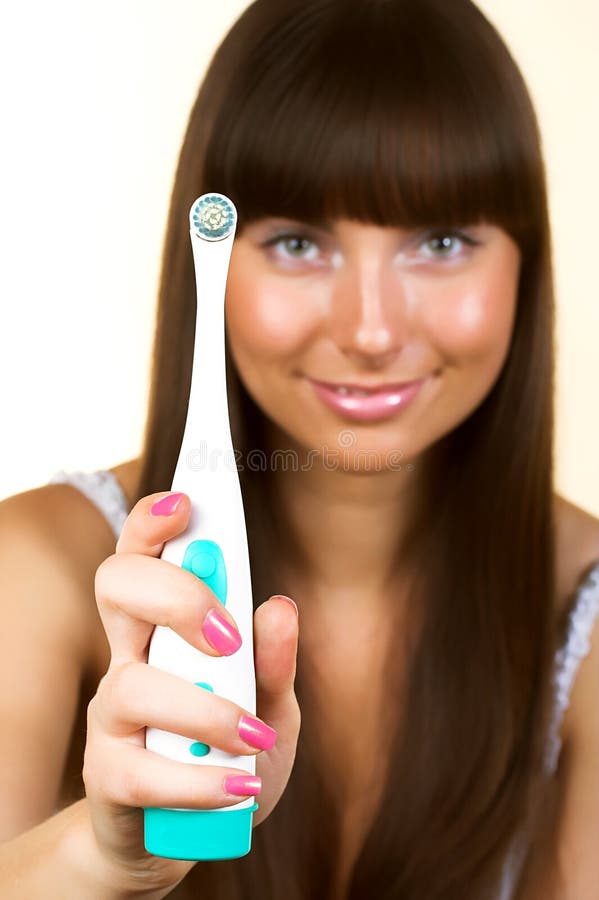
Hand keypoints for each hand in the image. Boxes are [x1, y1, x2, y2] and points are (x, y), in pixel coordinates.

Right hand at [83, 491, 299, 896]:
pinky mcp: (109, 776)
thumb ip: (273, 663)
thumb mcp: (269, 706)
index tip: (186, 502)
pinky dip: (199, 780)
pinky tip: (237, 786)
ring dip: (204, 710)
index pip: (143, 553)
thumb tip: (280, 606)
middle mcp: (130, 656)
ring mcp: (112, 715)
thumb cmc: (227, 752)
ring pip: (132, 684)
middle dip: (175, 595)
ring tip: (254, 738)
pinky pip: (142, 771)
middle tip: (228, 635)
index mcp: (165, 624)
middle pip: (118, 586)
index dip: (154, 521)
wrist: (187, 831)